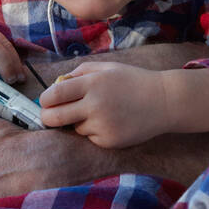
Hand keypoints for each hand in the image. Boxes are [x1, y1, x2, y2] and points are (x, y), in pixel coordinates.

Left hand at [38, 62, 170, 147]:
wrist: (164, 101)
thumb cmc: (133, 81)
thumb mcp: (107, 68)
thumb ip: (79, 73)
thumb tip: (55, 85)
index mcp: (92, 83)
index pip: (54, 95)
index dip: (44, 100)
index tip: (46, 102)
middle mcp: (95, 104)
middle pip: (54, 118)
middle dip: (48, 117)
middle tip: (50, 116)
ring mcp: (102, 125)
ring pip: (74, 128)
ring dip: (79, 122)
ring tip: (101, 112)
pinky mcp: (109, 141)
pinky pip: (90, 137)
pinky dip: (95, 131)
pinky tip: (111, 122)